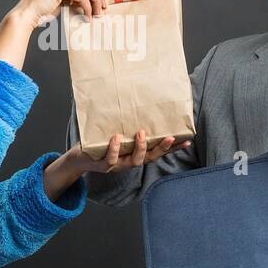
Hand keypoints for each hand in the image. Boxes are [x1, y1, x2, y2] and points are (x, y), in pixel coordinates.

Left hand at [42, 131, 192, 201]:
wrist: (79, 157)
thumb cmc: (100, 142)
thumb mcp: (117, 132)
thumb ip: (127, 124)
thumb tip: (139, 102)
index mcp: (135, 154)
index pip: (158, 151)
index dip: (173, 148)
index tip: (188, 140)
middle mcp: (130, 161)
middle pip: (150, 158)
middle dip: (162, 149)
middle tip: (171, 137)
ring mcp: (117, 165)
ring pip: (134, 161)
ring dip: (140, 148)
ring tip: (141, 133)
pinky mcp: (103, 165)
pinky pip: (111, 159)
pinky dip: (114, 149)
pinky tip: (116, 138)